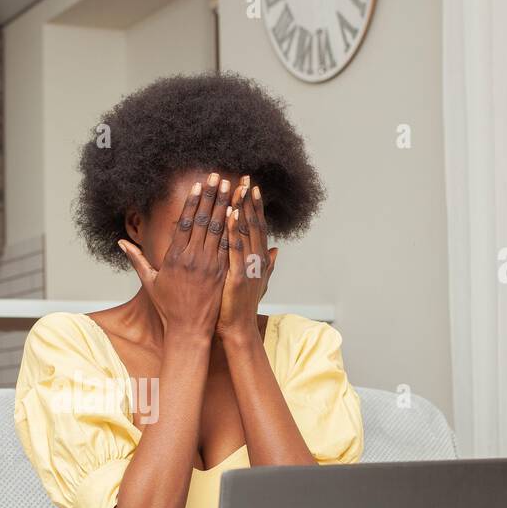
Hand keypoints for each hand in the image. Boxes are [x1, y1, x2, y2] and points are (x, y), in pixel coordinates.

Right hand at [118, 173, 233, 338]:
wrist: (188, 330)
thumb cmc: (167, 307)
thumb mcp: (150, 282)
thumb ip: (136, 259)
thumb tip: (121, 242)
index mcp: (174, 258)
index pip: (186, 223)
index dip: (193, 202)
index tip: (199, 185)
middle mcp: (192, 259)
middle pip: (204, 220)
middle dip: (212, 196)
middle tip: (218, 176)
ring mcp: (209, 266)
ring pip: (219, 230)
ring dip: (226, 206)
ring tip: (232, 187)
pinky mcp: (221, 273)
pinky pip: (229, 246)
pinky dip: (234, 229)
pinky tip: (239, 213)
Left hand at [217, 177, 276, 341]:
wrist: (237, 330)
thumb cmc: (241, 307)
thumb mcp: (256, 283)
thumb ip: (267, 265)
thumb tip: (276, 251)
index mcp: (257, 259)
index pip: (256, 227)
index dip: (254, 207)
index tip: (251, 187)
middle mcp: (256, 260)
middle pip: (253, 224)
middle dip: (249, 200)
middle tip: (245, 177)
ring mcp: (249, 267)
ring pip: (246, 232)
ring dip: (241, 208)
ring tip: (238, 188)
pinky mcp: (238, 276)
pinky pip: (235, 249)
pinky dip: (233, 230)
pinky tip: (229, 214)